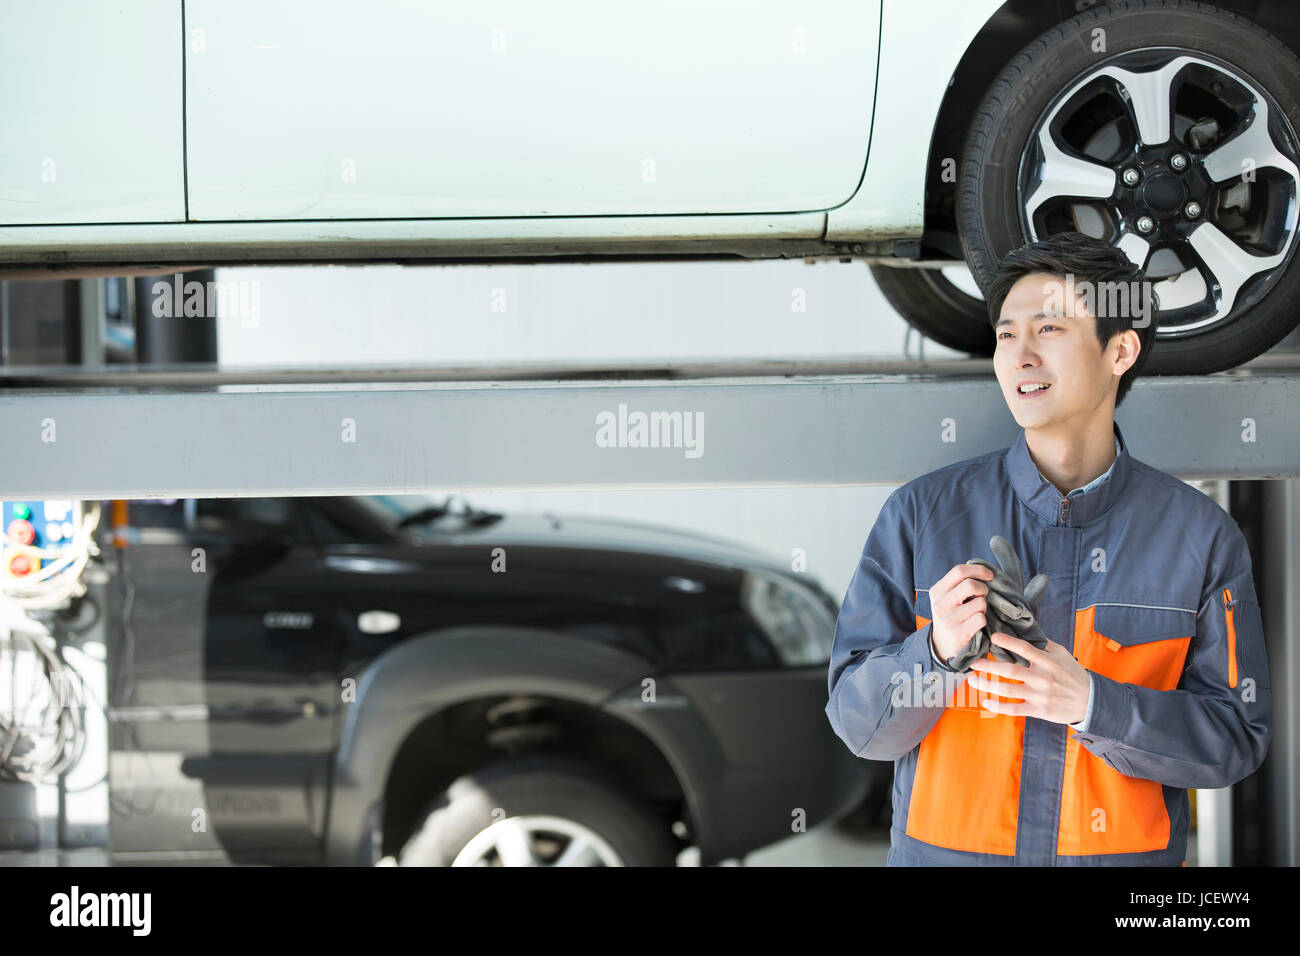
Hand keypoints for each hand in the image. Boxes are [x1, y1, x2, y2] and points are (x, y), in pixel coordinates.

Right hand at [928, 562, 995, 661]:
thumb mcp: (947, 598)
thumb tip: (981, 570)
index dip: (978, 570)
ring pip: (979, 603)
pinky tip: (976, 624)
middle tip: (983, 595)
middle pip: (970, 584)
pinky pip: (981, 618)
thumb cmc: (951, 616)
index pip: (959, 571)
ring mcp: (948, 620)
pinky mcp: (958, 634)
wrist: (942, 645)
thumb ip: (958, 584)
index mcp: (936, 591)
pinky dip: (983, 620)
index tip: (989, 575)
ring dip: (983, 607)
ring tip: (976, 612)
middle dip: (983, 588)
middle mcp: (940, 604)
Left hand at [965, 632, 1090, 723]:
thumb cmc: (1073, 675)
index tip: (993, 637)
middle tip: (973, 662)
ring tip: (972, 680)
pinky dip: (999, 707)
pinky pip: (1015, 709)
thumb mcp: (1063, 655)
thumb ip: (1044, 645)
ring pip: (1009, 690)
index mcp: (1048, 662)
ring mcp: (1040, 695)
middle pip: (1011, 671)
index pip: (1025, 649)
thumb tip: (1025, 630)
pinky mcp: (1039, 710)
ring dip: (988, 685)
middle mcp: (1042, 678)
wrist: (1090, 701)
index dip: (1008, 642)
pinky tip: (986, 702)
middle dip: (989, 666)